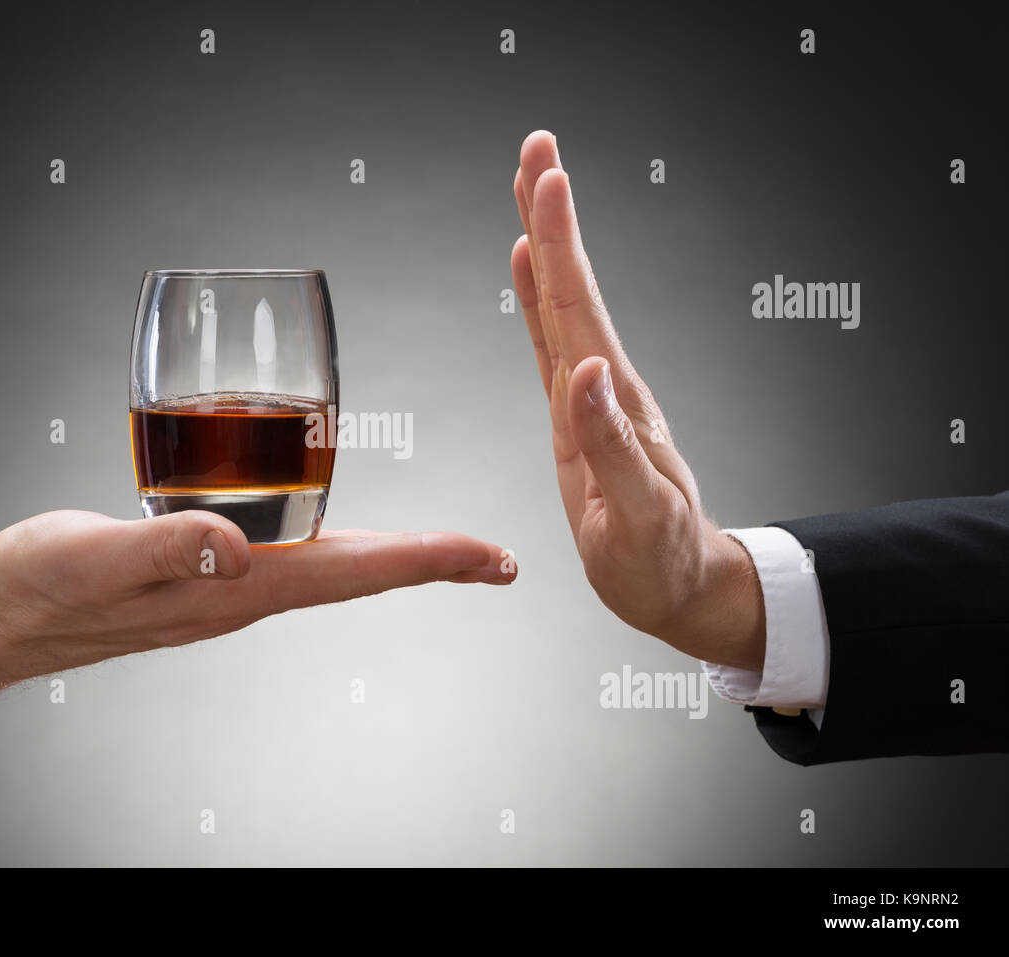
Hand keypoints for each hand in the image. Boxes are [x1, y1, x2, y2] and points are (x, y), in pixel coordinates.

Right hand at [0, 510, 515, 689]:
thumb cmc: (42, 588)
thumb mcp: (97, 559)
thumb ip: (166, 549)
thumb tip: (238, 544)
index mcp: (229, 591)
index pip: (350, 573)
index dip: (424, 561)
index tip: (489, 555)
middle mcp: (238, 593)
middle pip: (356, 574)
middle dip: (429, 563)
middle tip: (494, 556)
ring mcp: (221, 586)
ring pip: (327, 566)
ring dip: (390, 557)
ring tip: (440, 549)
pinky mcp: (199, 572)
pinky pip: (285, 555)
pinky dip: (333, 543)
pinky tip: (335, 531)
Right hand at [511, 130, 763, 669]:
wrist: (677, 586)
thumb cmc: (658, 560)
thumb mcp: (636, 515)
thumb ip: (610, 446)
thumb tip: (586, 375)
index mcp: (612, 402)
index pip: (578, 307)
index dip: (557, 241)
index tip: (545, 178)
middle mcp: (601, 387)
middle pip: (569, 287)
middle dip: (551, 216)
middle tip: (536, 149)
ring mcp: (588, 399)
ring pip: (559, 306)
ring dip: (544, 244)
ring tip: (529, 189)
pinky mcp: (575, 419)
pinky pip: (550, 345)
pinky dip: (536, 301)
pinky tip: (525, 271)